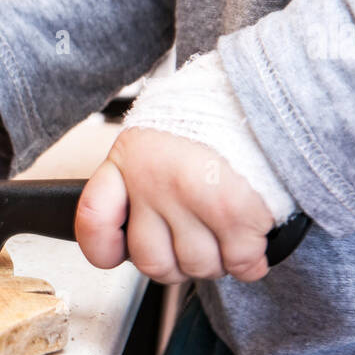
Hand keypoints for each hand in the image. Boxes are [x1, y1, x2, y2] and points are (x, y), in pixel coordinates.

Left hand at [75, 128, 275, 281]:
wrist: (261, 88)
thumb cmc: (214, 118)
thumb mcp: (158, 138)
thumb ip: (140, 182)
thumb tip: (131, 238)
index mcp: (128, 160)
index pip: (93, 220)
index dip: (104, 247)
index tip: (120, 251)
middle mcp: (152, 179)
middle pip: (151, 261)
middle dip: (178, 264)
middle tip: (197, 244)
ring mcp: (192, 195)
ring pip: (196, 266)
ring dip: (217, 263)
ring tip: (228, 237)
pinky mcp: (234, 210)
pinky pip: (238, 262)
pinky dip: (249, 263)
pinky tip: (252, 245)